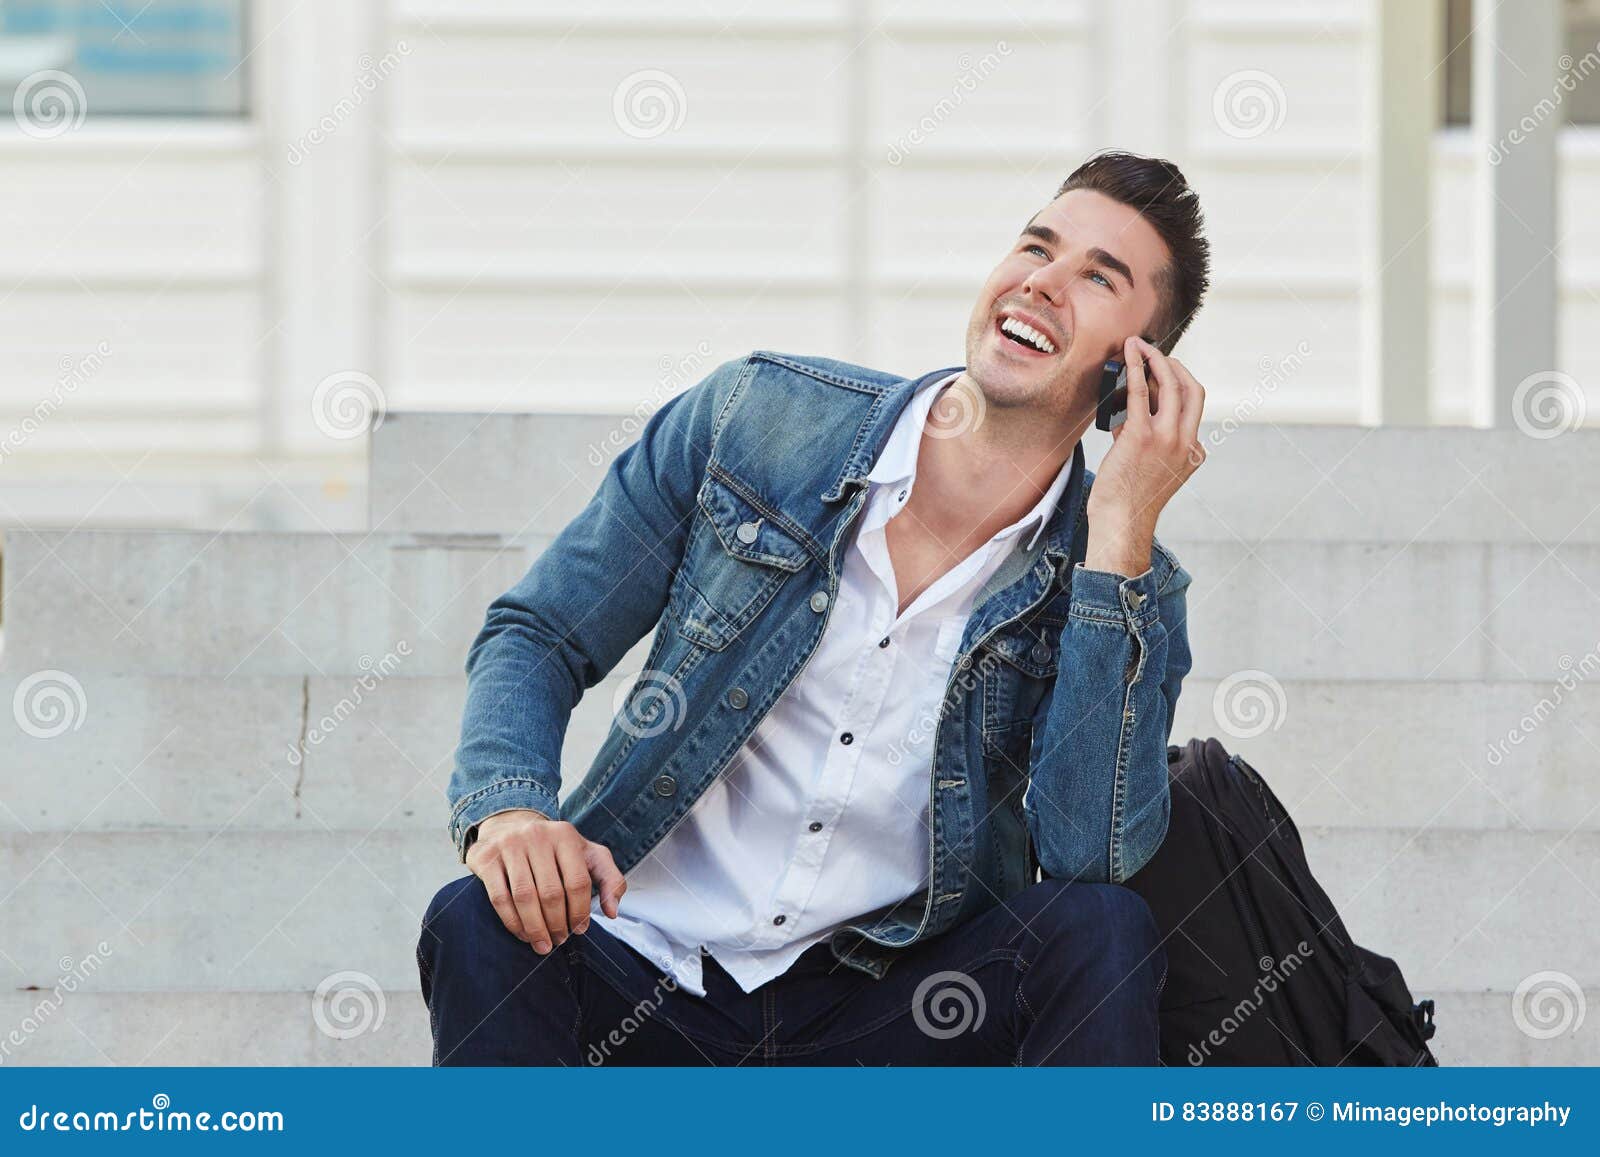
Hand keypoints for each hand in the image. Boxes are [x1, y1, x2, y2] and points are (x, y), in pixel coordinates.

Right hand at [465, 809, 626, 952]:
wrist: (509, 825)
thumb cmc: (554, 848)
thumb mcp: (588, 855)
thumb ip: (610, 879)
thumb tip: (612, 912)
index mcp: (565, 835)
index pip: (578, 882)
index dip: (580, 911)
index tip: (580, 929)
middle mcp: (537, 836)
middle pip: (551, 893)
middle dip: (558, 924)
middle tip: (559, 940)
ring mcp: (509, 845)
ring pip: (525, 898)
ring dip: (535, 928)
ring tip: (542, 944)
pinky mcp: (486, 859)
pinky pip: (500, 898)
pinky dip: (512, 922)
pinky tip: (522, 934)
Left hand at [1087, 336, 1206, 560]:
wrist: (1121, 523)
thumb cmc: (1128, 501)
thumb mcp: (1153, 470)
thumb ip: (1147, 441)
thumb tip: (1125, 414)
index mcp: (1194, 452)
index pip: (1194, 408)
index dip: (1180, 383)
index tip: (1163, 371)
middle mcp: (1186, 442)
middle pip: (1192, 388)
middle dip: (1174, 365)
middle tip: (1155, 353)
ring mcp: (1167, 438)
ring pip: (1171, 384)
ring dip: (1156, 359)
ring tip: (1139, 346)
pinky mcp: (1141, 436)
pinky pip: (1139, 393)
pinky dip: (1135, 369)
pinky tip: (1129, 355)